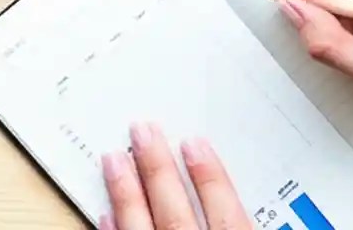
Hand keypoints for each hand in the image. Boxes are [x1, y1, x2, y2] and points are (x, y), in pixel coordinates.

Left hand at [100, 123, 250, 229]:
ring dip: (126, 193)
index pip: (226, 217)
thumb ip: (242, 220)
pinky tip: (106, 211)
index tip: (195, 144)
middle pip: (175, 215)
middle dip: (157, 170)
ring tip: (113, 158)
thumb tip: (246, 204)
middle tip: (143, 131)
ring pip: (141, 229)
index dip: (211, 178)